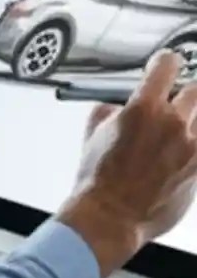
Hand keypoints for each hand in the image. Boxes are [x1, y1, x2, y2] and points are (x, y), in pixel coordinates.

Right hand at [57, 50, 196, 277]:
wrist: (111, 215)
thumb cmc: (98, 179)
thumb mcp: (92, 134)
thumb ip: (110, 111)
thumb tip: (118, 108)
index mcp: (143, 108)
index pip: (167, 64)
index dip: (166, 62)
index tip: (165, 65)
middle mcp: (173, 123)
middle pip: (196, 90)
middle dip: (183, 94)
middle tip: (175, 104)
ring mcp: (191, 147)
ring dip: (193, 120)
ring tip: (180, 130)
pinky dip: (193, 144)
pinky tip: (183, 151)